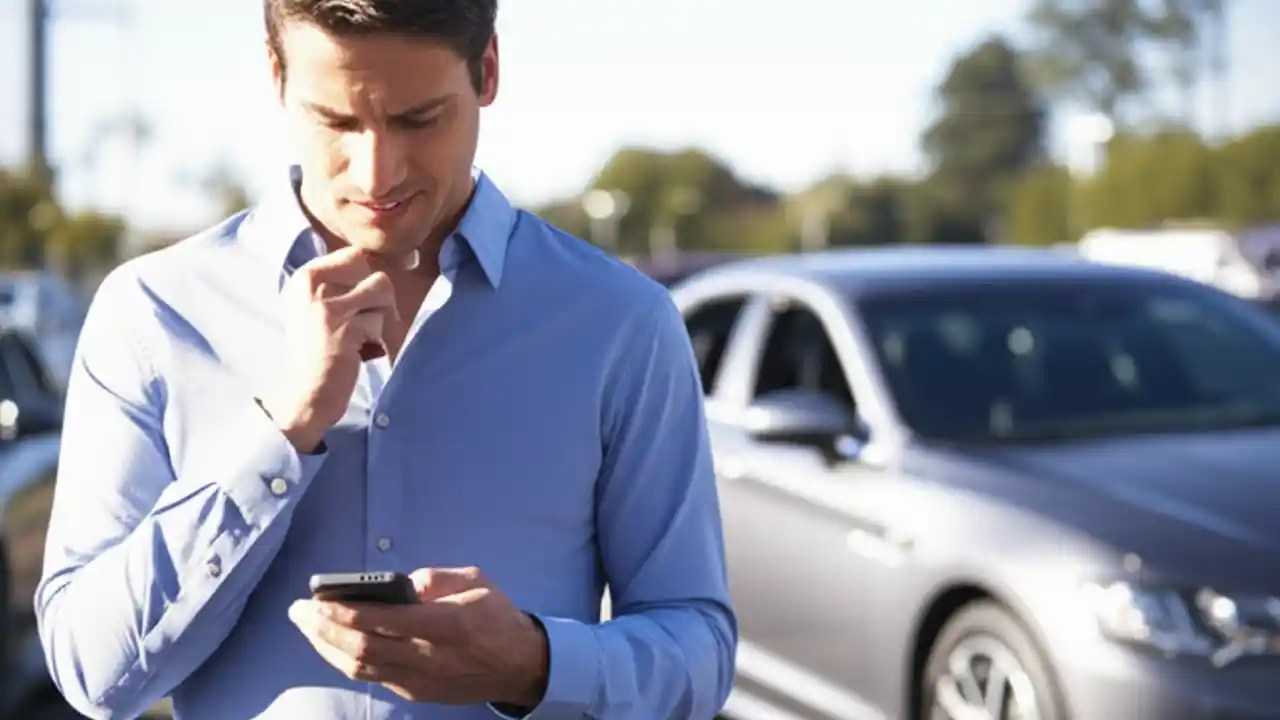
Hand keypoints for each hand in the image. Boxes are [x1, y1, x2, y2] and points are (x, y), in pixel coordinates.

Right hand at [260, 245, 399, 451]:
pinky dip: (379, 341)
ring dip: (382, 319)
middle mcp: (312, 287)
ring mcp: (327, 308)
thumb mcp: (320, 310)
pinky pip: (381, 321)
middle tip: (368, 324)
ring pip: (382, 292)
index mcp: (305, 278)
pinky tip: (360, 354)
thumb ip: (346, 286)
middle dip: (382, 299)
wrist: (302, 396)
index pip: (355, 255)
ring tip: (363, 339)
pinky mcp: (345, 330)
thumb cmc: (318, 353)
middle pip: (373, 272)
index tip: (372, 298)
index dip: (373, 273)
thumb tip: (403, 261)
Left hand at [287, 567, 549, 707]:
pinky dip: (345, 660)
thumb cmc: (496, 615)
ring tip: (306, 626)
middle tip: (298, 611)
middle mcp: (429, 655)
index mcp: (445, 623)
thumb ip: (435, 578)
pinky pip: (372, 676)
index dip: (344, 612)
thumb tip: (399, 584)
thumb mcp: (475, 581)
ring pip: (360, 667)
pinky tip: (332, 644)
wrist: (520, 665)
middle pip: (362, 648)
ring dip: (326, 647)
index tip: (318, 599)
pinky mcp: (417, 692)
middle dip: (322, 629)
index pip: (382, 620)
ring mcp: (420, 679)